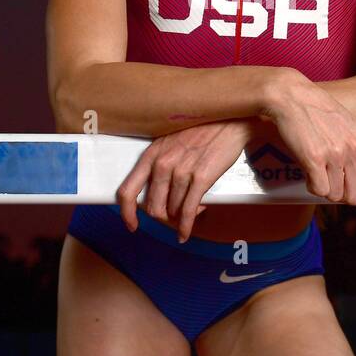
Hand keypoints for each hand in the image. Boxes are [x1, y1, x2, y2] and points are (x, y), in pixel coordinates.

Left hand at [115, 118, 254, 241]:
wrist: (228, 123)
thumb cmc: (201, 133)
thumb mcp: (170, 144)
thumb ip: (158, 166)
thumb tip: (155, 194)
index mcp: (151, 155)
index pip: (127, 191)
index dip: (127, 213)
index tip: (133, 225)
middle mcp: (162, 164)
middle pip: (152, 207)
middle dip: (163, 217)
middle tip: (174, 216)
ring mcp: (181, 171)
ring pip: (171, 211)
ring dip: (180, 217)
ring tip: (192, 208)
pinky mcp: (201, 178)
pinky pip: (187, 211)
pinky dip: (186, 226)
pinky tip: (185, 232)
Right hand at [261, 70, 355, 231]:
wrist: (290, 95)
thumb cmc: (315, 111)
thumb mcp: (348, 127)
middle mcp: (354, 150)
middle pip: (354, 197)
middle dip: (340, 194)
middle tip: (327, 178)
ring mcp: (336, 155)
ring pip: (334, 196)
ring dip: (323, 188)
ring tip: (315, 167)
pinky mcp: (314, 158)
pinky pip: (317, 190)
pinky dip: (310, 185)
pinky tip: (306, 169)